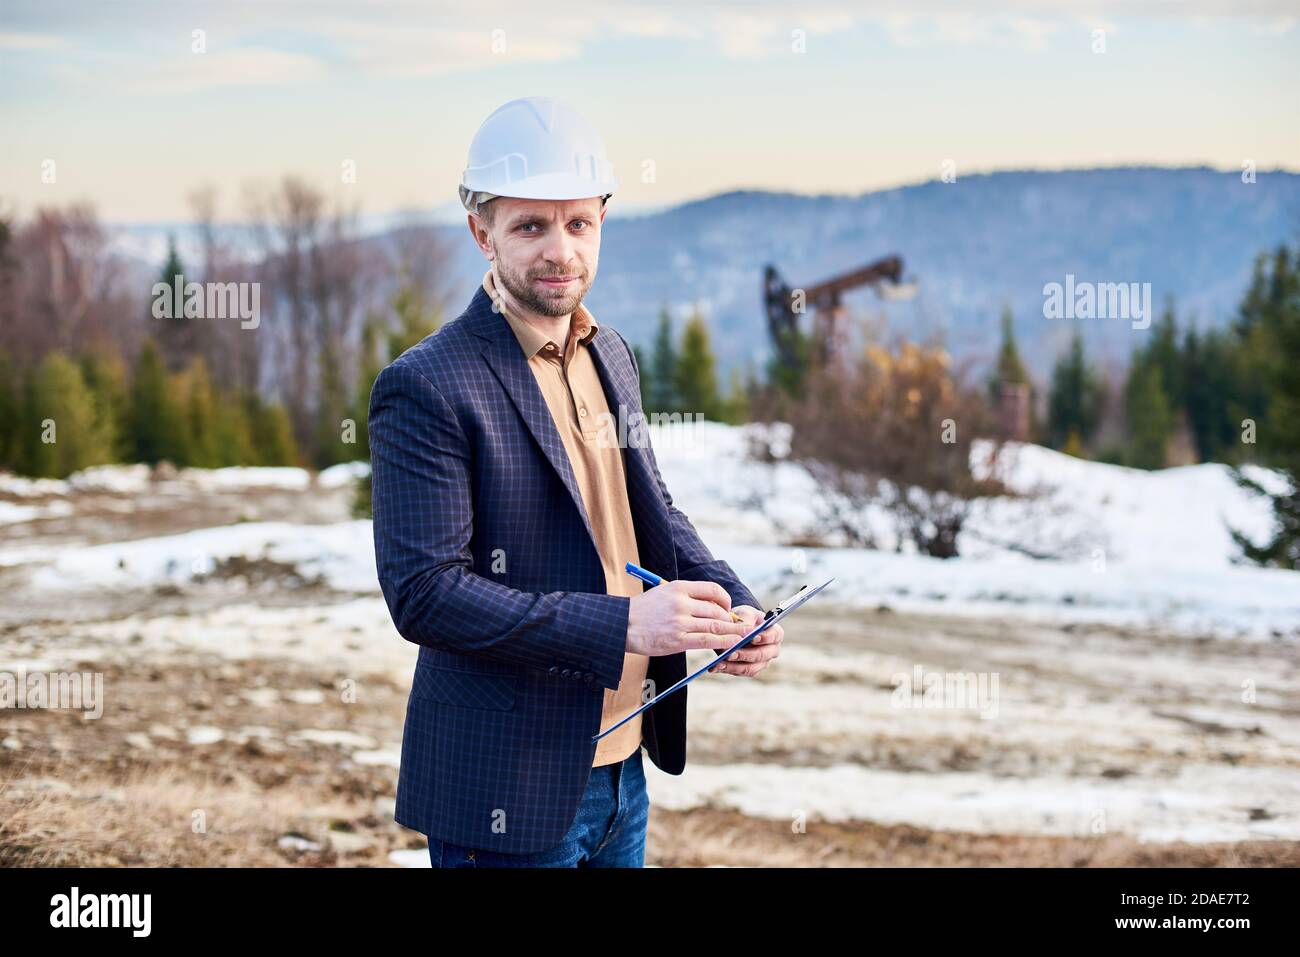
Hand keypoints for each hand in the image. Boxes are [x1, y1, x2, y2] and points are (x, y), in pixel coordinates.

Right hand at [625, 579, 750, 657]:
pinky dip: (723, 642)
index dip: (725, 599)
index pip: (712, 590)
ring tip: (743, 635)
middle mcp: (681, 603)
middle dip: (730, 619)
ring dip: (732, 631)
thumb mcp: (664, 592)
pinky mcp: (678, 640)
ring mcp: (680, 622)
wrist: (622, 625)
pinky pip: (707, 641)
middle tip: (738, 626)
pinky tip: (732, 644)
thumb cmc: (644, 610)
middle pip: (716, 609)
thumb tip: (713, 606)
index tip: (728, 607)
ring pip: (715, 626)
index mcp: (678, 587)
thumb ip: (687, 597)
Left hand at [707, 604, 782, 676]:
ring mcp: (762, 663)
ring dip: (734, 666)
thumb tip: (744, 629)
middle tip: (731, 653)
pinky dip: (727, 670)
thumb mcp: (745, 612)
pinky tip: (715, 667)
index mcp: (775, 634)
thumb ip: (746, 619)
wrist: (737, 626)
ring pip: (750, 668)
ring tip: (719, 663)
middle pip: (761, 656)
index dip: (764, 638)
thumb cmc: (744, 618)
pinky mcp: (749, 670)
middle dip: (745, 655)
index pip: (773, 637)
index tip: (753, 637)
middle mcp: (772, 650)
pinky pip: (739, 673)